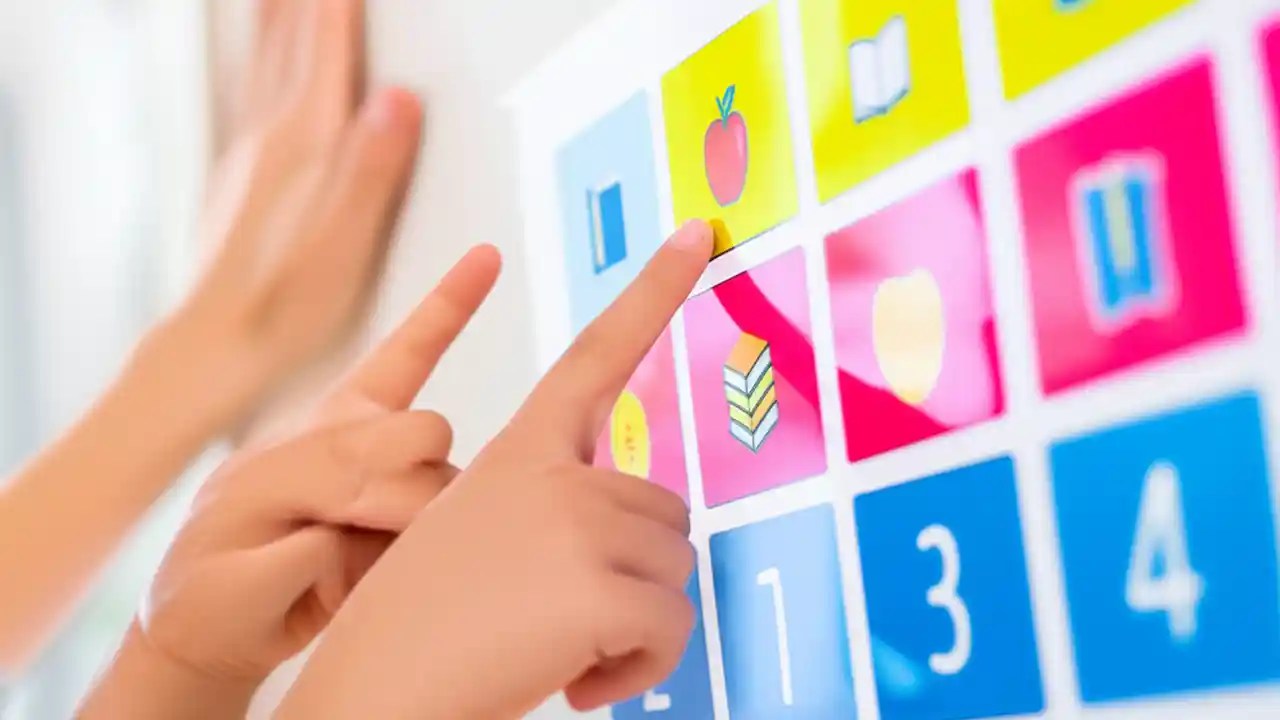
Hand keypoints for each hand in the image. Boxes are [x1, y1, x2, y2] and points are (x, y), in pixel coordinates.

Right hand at [78, 246, 500, 717]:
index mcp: (348, 425)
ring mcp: (271, 469)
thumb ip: (410, 496)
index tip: (490, 253)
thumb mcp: (375, 536)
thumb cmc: (308, 576)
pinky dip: (318, 573)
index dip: (449, 303)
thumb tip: (436, 470)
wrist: (210, 631)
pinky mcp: (240, 524)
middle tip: (392, 536)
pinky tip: (298, 583)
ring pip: (380, 482)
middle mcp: (315, 434)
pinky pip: (317, 545)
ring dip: (383, 539)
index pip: (404, 355)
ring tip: (340, 566)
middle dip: (428, 490)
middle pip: (421, 431)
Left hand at [157, 0, 423, 431]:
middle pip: (292, 45)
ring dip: (279, 19)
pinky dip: (263, 61)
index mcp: (304, 147)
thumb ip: (373, 167)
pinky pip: (252, 95)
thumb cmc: (286, 307)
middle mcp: (270, 141)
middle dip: (309, 2)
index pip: (327, 52)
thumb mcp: (347, 243)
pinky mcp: (239, 181)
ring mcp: (248, 158)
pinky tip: (265, 67)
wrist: (216, 346)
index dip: (341, 6)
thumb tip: (398, 99)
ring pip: (266, 64)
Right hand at [278, 220, 713, 719]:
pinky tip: (579, 681)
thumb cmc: (425, 630)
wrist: (376, 696)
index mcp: (518, 451)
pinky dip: (640, 667)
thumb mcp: (481, 537)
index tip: (698, 236)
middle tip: (563, 615)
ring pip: (677, 571)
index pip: (596, 355)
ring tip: (561, 645)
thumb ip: (553, 506)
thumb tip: (647, 525)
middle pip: (666, 511)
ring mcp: (575, 522)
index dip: (653, 292)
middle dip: (635, 574)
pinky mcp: (598, 585)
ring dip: (636, 625)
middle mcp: (552, 471)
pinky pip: (672, 628)